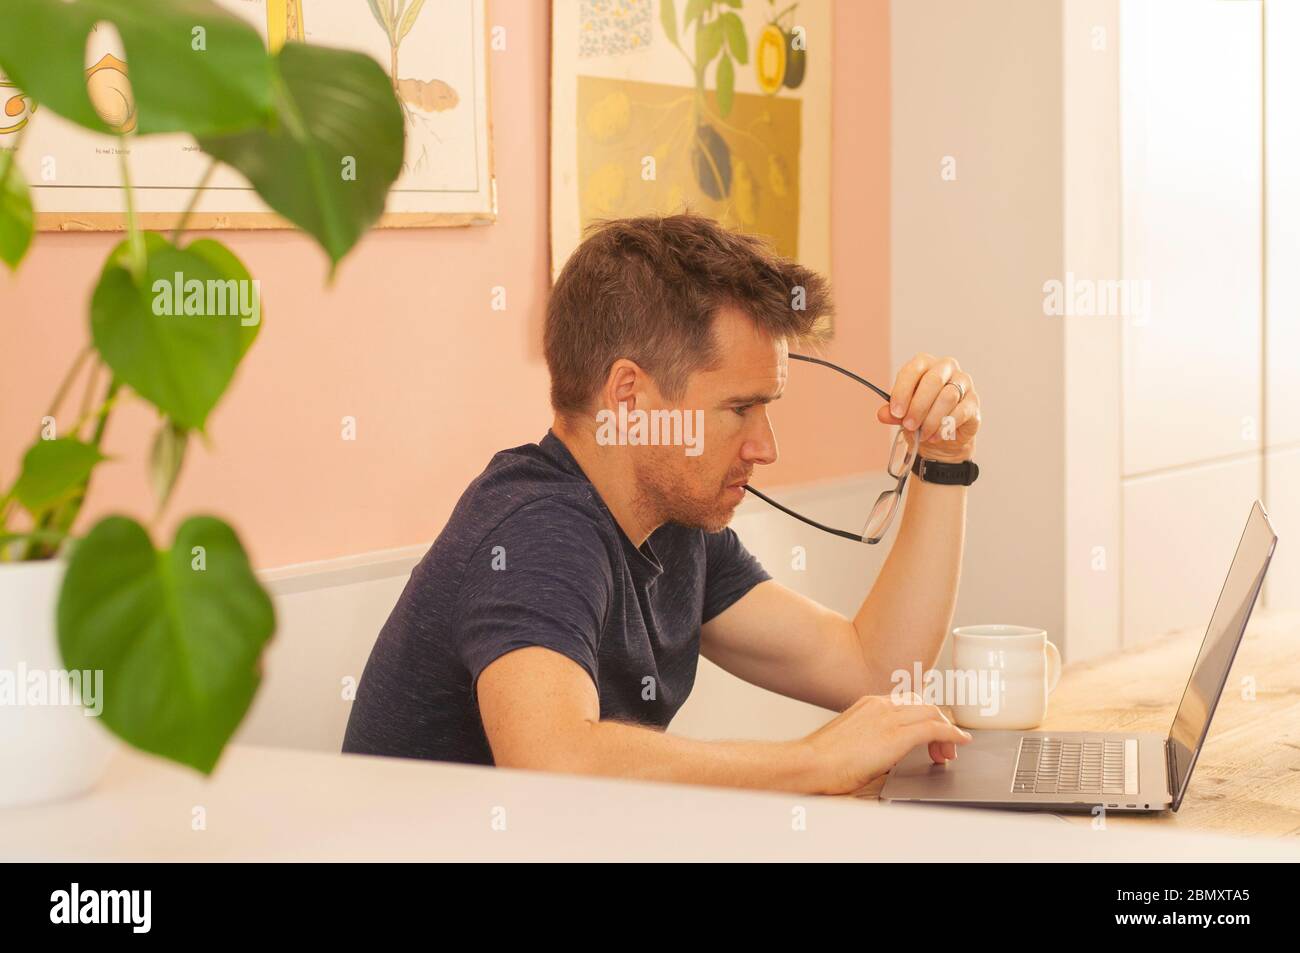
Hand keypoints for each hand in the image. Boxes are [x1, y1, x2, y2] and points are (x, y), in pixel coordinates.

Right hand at [800, 693, 972, 794]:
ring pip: (933, 713)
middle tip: (942, 748)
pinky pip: (934, 728)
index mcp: (869, 704)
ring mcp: (888, 718)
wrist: (809, 764)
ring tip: (948, 752)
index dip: (926, 716)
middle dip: (939, 723)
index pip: (908, 702)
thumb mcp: (850, 740)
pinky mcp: (896, 736)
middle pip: (924, 704)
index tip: (931, 735)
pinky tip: (959, 743)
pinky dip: (952, 733)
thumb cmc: (822, 760)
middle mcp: (880, 705)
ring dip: (946, 731)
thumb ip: (871, 738)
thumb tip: (886, 755)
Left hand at [875, 353, 979, 463]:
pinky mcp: (973, 402)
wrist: (941, 437)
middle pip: (933, 381)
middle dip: (918, 406)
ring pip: (948, 397)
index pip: (913, 369)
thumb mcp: (902, 414)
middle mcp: (946, 368)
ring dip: (932, 419)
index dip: (903, 391)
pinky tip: (935, 436)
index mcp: (925, 364)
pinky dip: (945, 426)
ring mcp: (963, 383)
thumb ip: (893, 412)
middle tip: (908, 425)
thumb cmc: (920, 416)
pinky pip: (961, 412)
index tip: (895, 412)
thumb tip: (883, 414)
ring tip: (922, 434)